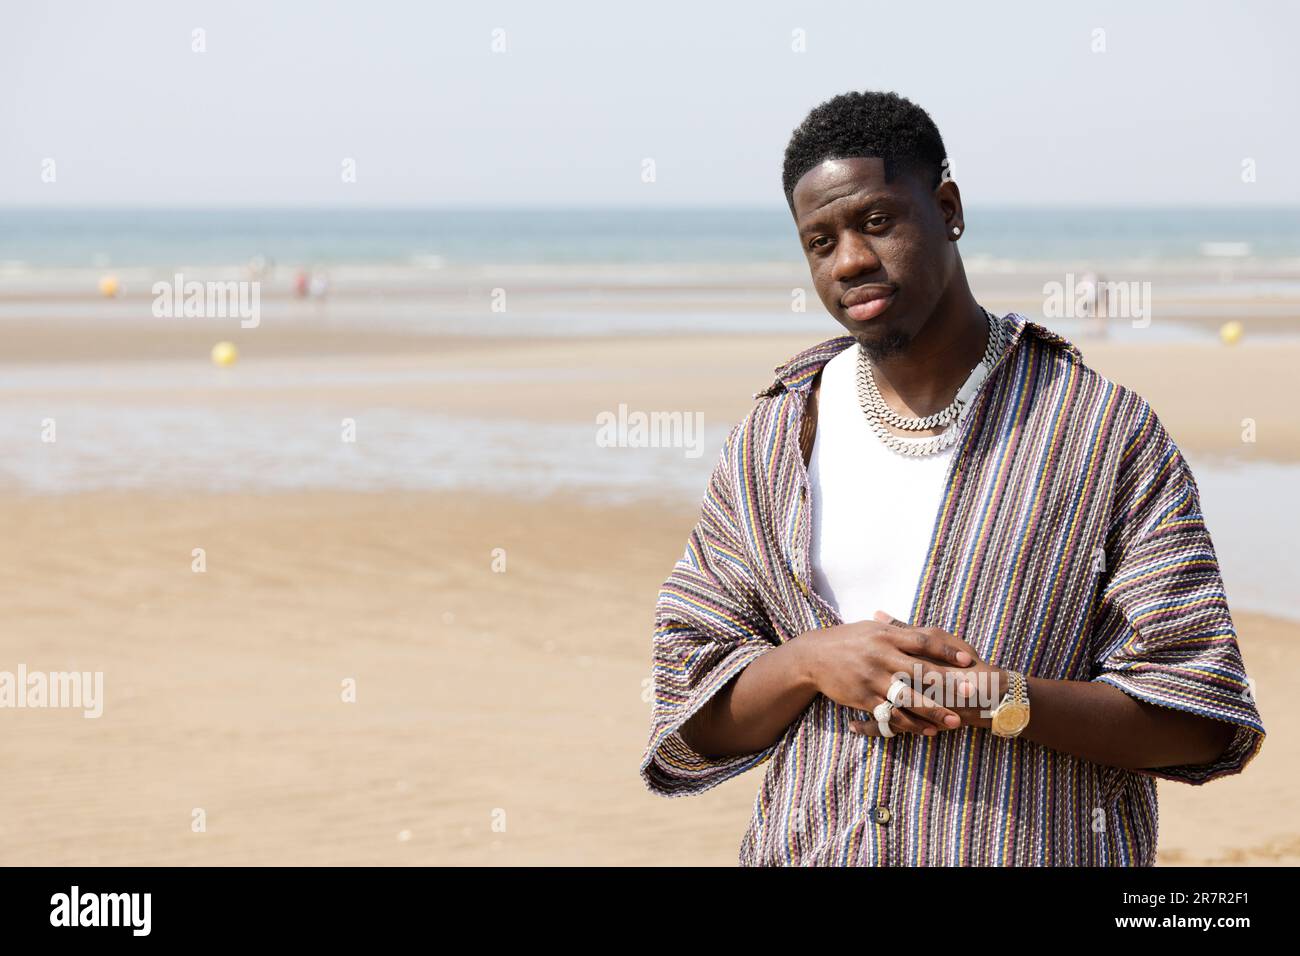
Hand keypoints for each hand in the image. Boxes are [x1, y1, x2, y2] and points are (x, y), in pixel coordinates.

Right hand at [796, 609, 977, 736]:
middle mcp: (881, 657)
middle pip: (920, 671)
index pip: (923, 642)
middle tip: (971, 693)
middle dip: (947, 683)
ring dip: (933, 711)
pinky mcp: (863, 698)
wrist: (814, 656)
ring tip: (955, 722)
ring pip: (908, 698)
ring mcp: (872, 679)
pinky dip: (911, 724)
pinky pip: (890, 714)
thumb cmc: (848, 639)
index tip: (968, 660)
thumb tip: (927, 630)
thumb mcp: (873, 629)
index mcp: (887, 636)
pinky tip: (928, 731)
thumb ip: (900, 629)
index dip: (946, 651)